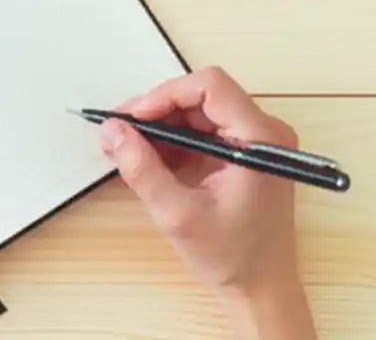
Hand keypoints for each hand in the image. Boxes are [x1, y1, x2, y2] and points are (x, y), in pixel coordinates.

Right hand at [99, 67, 315, 339]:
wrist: (262, 288)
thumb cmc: (233, 257)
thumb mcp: (178, 214)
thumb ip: (142, 169)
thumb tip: (112, 131)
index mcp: (259, 139)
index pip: (210, 86)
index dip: (165, 94)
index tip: (133, 118)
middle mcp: (263, 131)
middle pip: (201, 96)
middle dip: (157, 110)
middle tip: (120, 132)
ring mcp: (255, 141)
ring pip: (198, 111)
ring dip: (162, 126)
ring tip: (129, 148)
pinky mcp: (244, 152)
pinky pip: (203, 130)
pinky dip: (174, 140)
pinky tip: (150, 159)